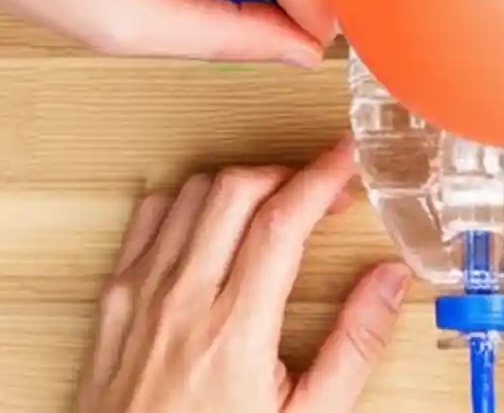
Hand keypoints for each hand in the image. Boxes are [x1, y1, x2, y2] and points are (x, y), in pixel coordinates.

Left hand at [77, 143, 412, 412]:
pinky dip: (190, 202)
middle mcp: (180, 301)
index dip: (322, 176)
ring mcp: (139, 295)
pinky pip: (151, 217)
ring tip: (277, 208)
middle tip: (324, 191)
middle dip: (289, 173)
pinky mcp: (114, 299)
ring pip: (192, 193)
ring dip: (242, 185)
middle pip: (236, 190)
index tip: (348, 157)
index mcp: (233, 331)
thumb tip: (389, 281)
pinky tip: (217, 223)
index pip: (281, 221)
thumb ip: (354, 346)